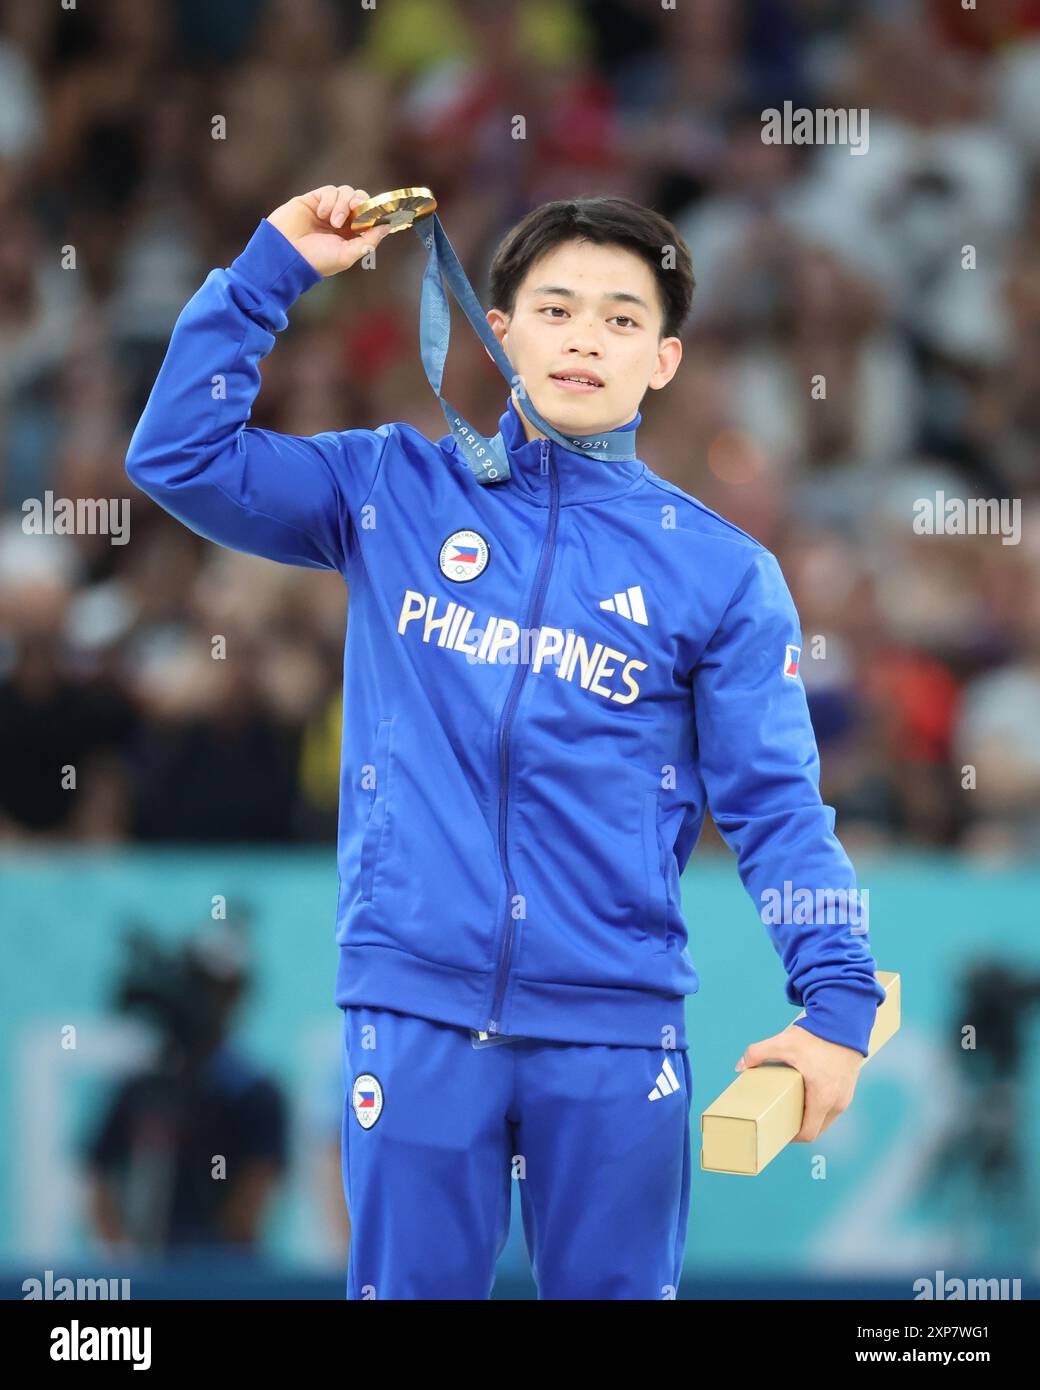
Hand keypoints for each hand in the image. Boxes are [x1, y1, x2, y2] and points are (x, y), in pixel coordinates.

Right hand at [266, 184, 393, 276]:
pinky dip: (330, 201)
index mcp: (352, 236)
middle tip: (358, 209)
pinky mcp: (315, 200)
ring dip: (343, 205)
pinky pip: (330, 191)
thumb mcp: (347, 255)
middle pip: (361, 201)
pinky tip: (322, 215)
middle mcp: (342, 221)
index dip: (377, 214)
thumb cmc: (316, 260)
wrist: (286, 253)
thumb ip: (368, 240)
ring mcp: (328, 209)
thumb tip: (387, 226)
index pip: (371, 218)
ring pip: (347, 193)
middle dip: (363, 204)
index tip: (383, 213)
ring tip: (333, 222)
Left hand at [735, 1024, 863, 1141]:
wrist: (844, 1020)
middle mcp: (838, 1101)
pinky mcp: (849, 1086)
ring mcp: (846, 1095)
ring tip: (793, 1105)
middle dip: (799, 1127)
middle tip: (782, 1118)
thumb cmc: (816, 1035)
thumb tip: (740, 1066)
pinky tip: (808, 1093)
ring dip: (811, 1116)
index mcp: (822, 1098)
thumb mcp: (783, 1043)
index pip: (809, 1133)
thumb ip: (758, 1053)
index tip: (780, 1132)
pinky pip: (834, 1106)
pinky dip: (821, 1106)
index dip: (792, 1137)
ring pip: (827, 1118)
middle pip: (817, 1128)